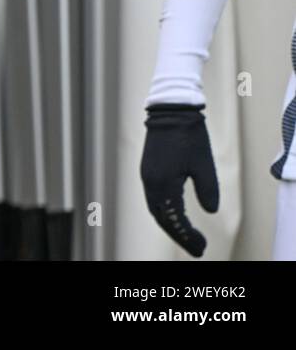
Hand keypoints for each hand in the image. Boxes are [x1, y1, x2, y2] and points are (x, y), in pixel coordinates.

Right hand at [140, 104, 218, 256]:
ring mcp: (147, 175)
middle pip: (162, 218)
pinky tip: (177, 214)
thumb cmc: (189, 136)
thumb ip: (208, 191)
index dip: (187, 236)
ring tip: (187, 235)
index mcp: (163, 183)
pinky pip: (154, 198)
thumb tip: (209, 211)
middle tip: (197, 247)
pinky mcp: (148, 169)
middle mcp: (150, 182)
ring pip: (156, 209)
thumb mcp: (204, 165)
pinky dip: (165, 211)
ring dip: (171, 224)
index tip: (201, 247)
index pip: (174, 219)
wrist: (171, 110)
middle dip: (179, 235)